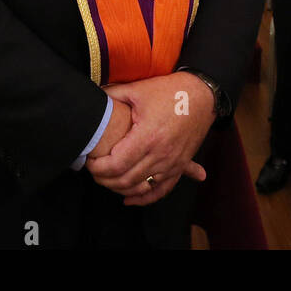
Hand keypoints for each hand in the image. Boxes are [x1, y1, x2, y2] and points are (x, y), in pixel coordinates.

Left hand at [85, 73, 213, 205]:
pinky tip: (130, 199)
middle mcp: (161, 154)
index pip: (116, 164)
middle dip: (104, 179)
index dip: (98, 167)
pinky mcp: (179, 165)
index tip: (89, 161)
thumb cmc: (170, 91)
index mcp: (148, 136)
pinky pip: (162, 190)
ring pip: (141, 188)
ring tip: (107, 180)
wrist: (202, 95)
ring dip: (120, 188)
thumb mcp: (138, 90)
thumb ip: (112, 95)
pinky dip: (144, 198)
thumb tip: (93, 97)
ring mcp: (172, 163)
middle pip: (126, 180)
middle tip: (93, 171)